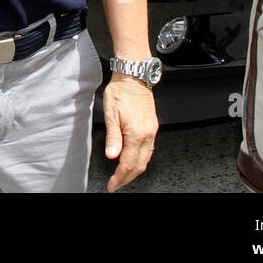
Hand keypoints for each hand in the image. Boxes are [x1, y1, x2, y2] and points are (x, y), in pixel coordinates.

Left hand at [102, 75, 157, 191]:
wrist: (133, 77)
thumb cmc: (120, 91)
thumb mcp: (111, 114)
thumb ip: (112, 137)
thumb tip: (112, 155)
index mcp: (136, 134)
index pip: (128, 163)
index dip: (119, 177)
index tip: (112, 185)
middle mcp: (147, 135)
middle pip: (139, 165)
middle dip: (128, 178)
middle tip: (117, 184)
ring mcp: (151, 131)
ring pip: (146, 159)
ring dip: (135, 170)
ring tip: (124, 176)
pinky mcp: (152, 126)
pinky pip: (149, 149)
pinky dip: (141, 159)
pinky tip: (134, 160)